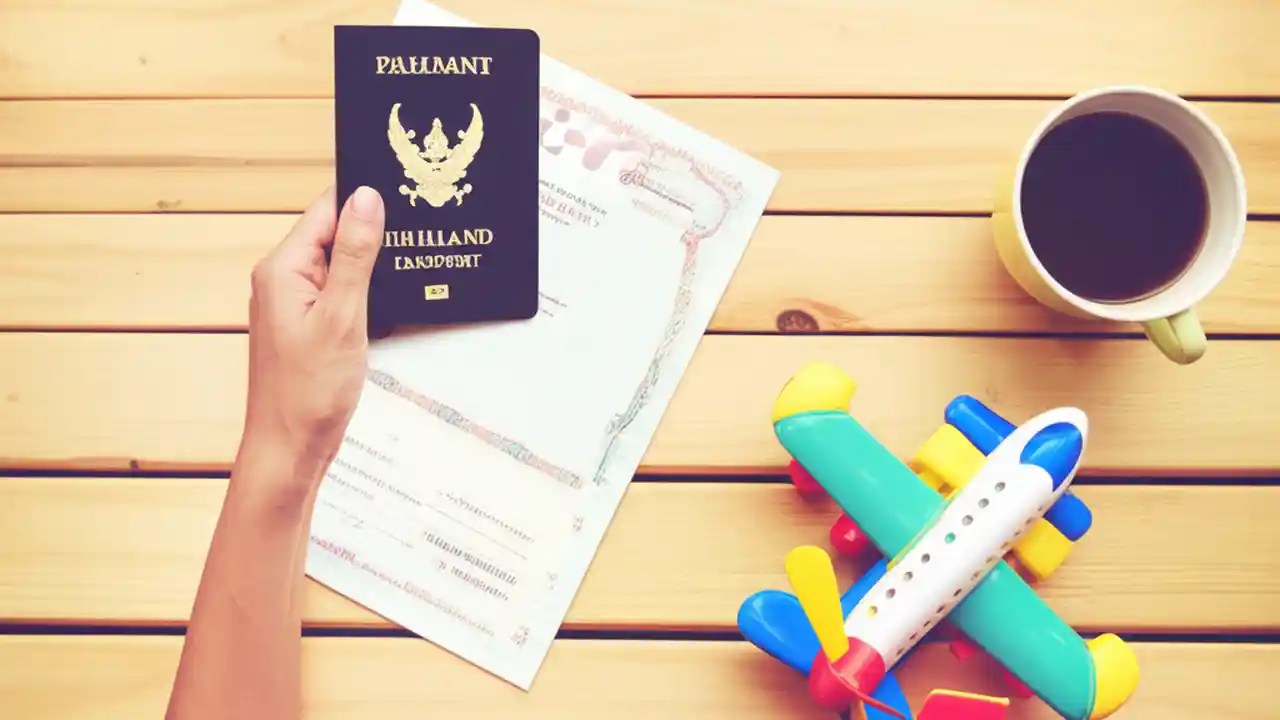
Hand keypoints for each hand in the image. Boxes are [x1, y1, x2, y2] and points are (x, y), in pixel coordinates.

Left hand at [238, 186, 384, 497]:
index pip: (327, 210)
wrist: (288, 450)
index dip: (364, 200)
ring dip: (371, 267)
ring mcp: (292, 303)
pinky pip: (337, 292)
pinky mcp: (305, 325)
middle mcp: (282, 279)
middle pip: (333, 233)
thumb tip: (368, 198)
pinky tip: (386, 306)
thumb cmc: (308, 393)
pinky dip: (363, 294)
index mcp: (283, 268)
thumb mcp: (343, 317)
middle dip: (373, 234)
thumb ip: (356, 255)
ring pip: (339, 264)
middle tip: (417, 234)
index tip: (404, 193)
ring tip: (406, 270)